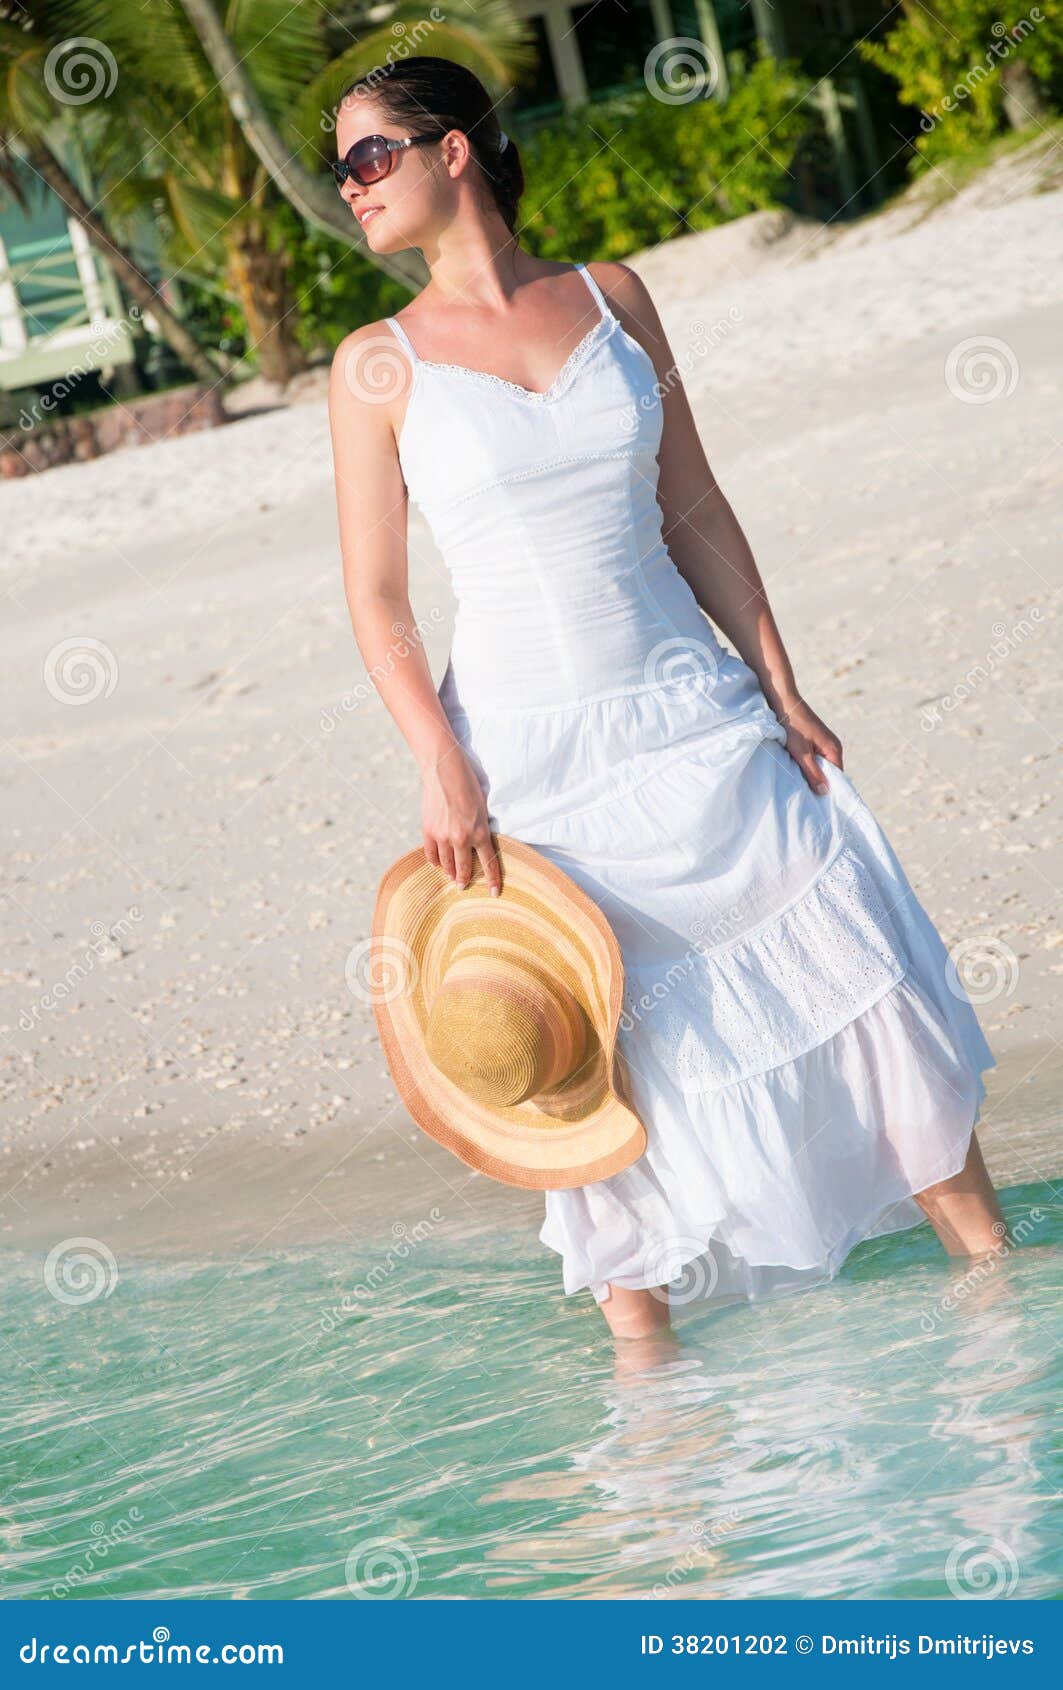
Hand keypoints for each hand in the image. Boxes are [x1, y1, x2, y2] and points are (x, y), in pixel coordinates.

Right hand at [421, 746, 501, 894]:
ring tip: (451, 877)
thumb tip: (480, 840)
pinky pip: (431, 853)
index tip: (494, 892)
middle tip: (463, 886)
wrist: (445, 771)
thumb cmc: (468, 784)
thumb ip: (481, 827)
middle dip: (465, 880)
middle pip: (464, 868)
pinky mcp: (428, 831)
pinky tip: (437, 863)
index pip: (488, 863)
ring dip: (449, 872)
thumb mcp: (483, 807)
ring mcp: (443, 836)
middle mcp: (461, 839)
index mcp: (480, 833)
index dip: (492, 880)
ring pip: (446, 864)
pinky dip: (434, 860)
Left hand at [775, 696, 842, 794]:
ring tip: (801, 786)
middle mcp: (832, 746)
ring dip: (811, 774)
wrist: (783, 700)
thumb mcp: (801, 752)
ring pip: (820, 766)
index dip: (829, 790)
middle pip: (829, 772)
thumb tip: (824, 792)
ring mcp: (823, 743)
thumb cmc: (792, 725)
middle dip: (819, 783)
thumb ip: (812, 772)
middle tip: (808, 798)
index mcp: (834, 749)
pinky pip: (813, 758)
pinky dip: (806, 765)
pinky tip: (797, 771)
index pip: (838, 777)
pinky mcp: (813, 740)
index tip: (820, 804)